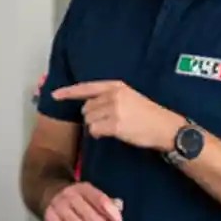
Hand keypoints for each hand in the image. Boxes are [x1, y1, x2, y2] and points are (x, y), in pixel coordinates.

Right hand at [42, 182, 122, 220]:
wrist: (51, 195)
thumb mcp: (93, 195)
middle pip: (87, 213)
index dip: (110, 211)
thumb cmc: (79, 200)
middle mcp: (69, 196)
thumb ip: (107, 203)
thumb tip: (118, 206)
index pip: (99, 199)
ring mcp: (57, 207)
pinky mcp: (49, 219)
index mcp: (82, 188)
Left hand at [52, 80, 179, 149]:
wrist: (166, 127)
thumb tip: (88, 107)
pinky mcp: (115, 125)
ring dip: (96, 126)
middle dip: (92, 116)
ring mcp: (114, 110)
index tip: (54, 95)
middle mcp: (114, 95)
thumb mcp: (130, 97)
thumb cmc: (149, 115)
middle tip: (109, 122)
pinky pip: (94, 130)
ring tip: (114, 127)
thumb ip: (110, 97)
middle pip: (86, 108)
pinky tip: (112, 134)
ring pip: (89, 120)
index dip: (68, 92)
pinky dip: (98, 134)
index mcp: (117, 86)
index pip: (87, 87)